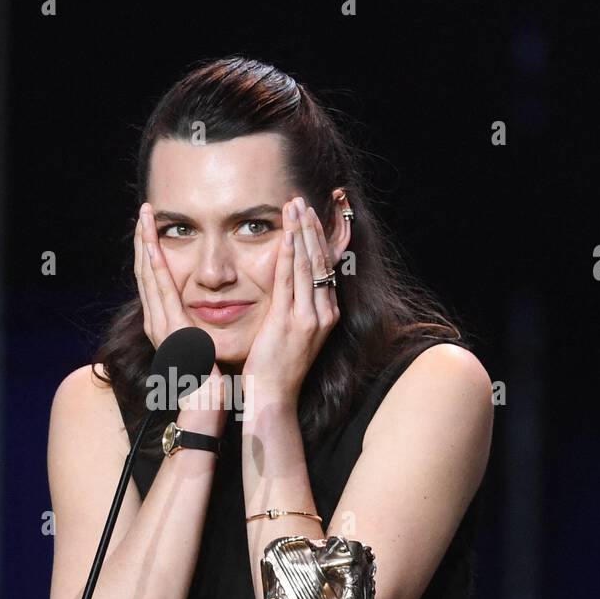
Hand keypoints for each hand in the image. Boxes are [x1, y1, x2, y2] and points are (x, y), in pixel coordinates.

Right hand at [134, 203, 226, 435]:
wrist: (206, 405)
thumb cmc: (209, 380)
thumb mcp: (202, 343)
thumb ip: (199, 325)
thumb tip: (208, 309)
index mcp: (165, 323)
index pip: (155, 279)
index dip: (151, 250)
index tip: (152, 226)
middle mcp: (156, 321)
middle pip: (145, 271)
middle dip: (143, 240)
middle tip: (144, 211)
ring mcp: (160, 324)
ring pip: (148, 276)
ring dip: (145, 245)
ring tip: (144, 219)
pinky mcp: (170, 329)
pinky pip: (161, 292)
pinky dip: (155, 267)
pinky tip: (153, 247)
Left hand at [240, 197, 339, 403]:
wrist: (273, 397)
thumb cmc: (276, 369)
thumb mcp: (292, 335)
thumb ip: (295, 310)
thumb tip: (291, 290)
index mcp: (326, 315)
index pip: (326, 268)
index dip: (320, 239)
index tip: (312, 216)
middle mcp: (324, 313)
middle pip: (322, 260)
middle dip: (312, 228)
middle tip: (303, 201)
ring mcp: (310, 317)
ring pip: (310, 264)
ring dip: (302, 232)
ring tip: (295, 206)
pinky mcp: (292, 320)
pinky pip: (292, 279)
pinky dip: (291, 253)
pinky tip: (288, 233)